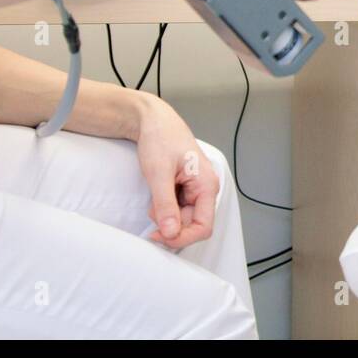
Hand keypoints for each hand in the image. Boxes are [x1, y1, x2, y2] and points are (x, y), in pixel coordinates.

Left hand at [134, 95, 218, 248]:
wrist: (152, 121)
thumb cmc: (160, 138)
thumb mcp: (159, 174)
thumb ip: (166, 206)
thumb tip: (171, 233)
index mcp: (207, 185)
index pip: (203, 227)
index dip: (181, 237)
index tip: (159, 237)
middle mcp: (205, 189)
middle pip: (192, 224)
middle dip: (170, 225)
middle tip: (150, 215)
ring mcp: (196, 188)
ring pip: (183, 217)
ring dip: (166, 216)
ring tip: (153, 199)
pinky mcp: (185, 188)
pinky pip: (177, 208)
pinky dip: (164, 208)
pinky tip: (156, 196)